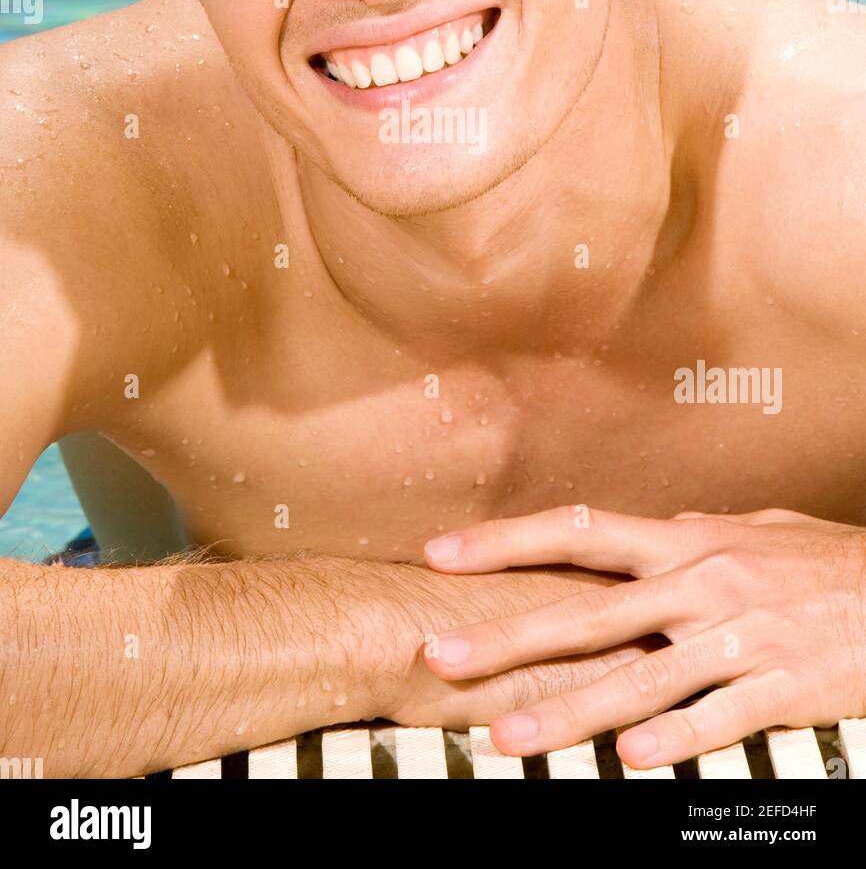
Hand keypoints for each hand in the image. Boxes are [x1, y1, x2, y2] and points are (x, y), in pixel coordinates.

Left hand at [422, 505, 865, 768]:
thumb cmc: (828, 563)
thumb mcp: (756, 531)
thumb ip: (698, 534)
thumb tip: (658, 526)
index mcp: (687, 541)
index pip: (578, 531)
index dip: (505, 541)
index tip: (439, 553)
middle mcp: (702, 582)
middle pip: (589, 612)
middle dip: (509, 638)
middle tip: (441, 658)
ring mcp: (741, 635)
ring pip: (641, 678)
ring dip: (569, 711)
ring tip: (508, 738)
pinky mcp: (783, 684)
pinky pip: (719, 716)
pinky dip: (674, 740)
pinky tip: (629, 763)